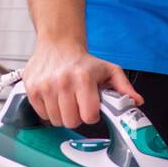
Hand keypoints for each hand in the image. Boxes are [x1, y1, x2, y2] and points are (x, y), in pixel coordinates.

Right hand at [20, 38, 142, 127]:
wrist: (57, 44)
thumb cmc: (83, 60)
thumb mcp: (108, 70)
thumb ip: (124, 87)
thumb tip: (136, 101)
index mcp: (84, 78)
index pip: (89, 117)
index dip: (91, 115)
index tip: (90, 107)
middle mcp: (62, 82)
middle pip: (71, 122)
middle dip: (76, 117)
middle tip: (77, 104)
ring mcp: (45, 86)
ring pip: (56, 120)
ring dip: (62, 114)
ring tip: (66, 100)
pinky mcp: (31, 90)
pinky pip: (41, 114)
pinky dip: (48, 110)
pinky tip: (54, 98)